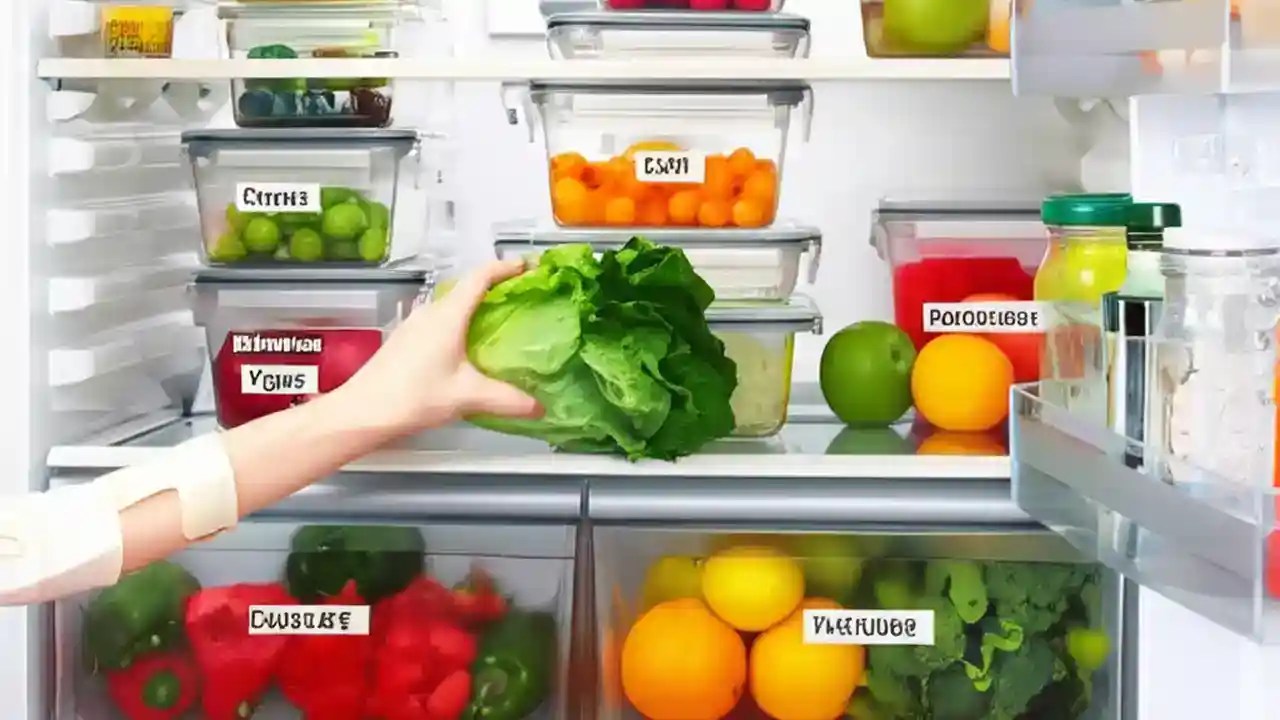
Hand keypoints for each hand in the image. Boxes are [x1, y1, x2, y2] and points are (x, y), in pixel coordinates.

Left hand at [331, 260, 542, 437]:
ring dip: (476, 307)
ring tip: (500, 321)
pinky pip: (440, 322)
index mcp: (447, 316)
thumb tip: (539, 408)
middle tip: (520, 295)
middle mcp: (430, 313)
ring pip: (451, 306)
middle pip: (466, 288)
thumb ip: (507, 400)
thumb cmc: (413, 396)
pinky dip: (460, 324)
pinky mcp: (406, 341)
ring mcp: (415, 325)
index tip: (526, 266)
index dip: (504, 267)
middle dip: (495, 287)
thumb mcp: (467, 396)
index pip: (479, 277)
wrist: (362, 411)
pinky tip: (469, 348)